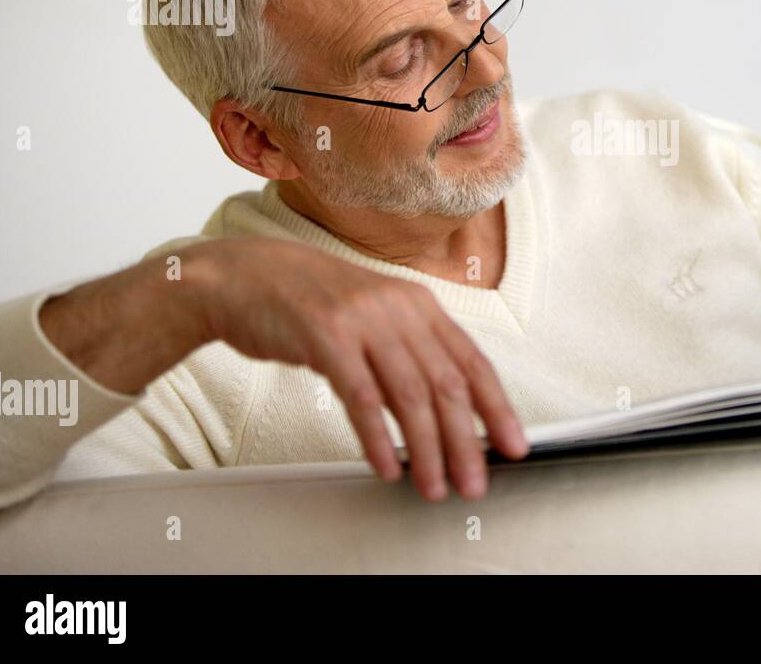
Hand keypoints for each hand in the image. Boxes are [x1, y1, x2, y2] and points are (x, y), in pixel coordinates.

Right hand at [195, 237, 528, 499]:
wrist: (245, 276)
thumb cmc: (311, 303)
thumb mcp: (375, 316)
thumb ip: (411, 352)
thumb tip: (449, 409)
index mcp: (418, 304)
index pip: (473, 361)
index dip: (498, 407)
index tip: (514, 445)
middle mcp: (397, 308)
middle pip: (447, 384)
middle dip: (466, 440)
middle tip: (474, 481)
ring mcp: (362, 320)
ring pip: (410, 394)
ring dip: (427, 448)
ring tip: (433, 485)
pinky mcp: (324, 336)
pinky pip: (361, 396)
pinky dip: (377, 437)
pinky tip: (387, 465)